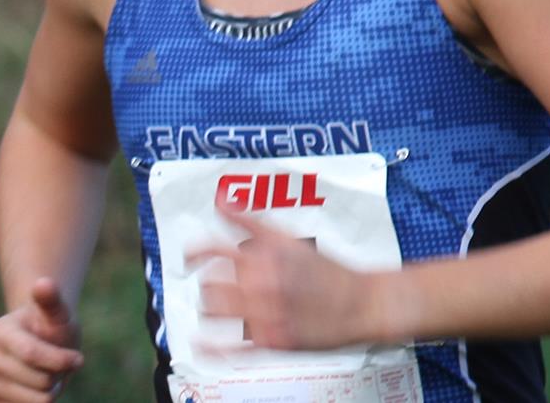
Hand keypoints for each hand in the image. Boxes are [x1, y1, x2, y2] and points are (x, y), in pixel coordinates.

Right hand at [0, 277, 83, 401]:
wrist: (40, 347)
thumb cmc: (51, 329)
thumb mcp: (58, 314)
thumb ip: (52, 300)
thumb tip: (43, 282)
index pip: (32, 353)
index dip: (61, 359)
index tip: (78, 359)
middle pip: (37, 380)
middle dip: (57, 375)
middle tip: (56, 365)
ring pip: (35, 401)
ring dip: (50, 392)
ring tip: (46, 376)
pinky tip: (35, 390)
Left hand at [189, 202, 386, 350]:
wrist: (360, 303)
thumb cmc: (329, 271)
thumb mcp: (290, 239)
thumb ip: (252, 223)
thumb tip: (222, 202)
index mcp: (264, 254)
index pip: (214, 248)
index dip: (195, 252)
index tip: (189, 258)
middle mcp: (261, 281)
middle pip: (210, 282)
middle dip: (211, 283)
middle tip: (218, 286)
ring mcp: (265, 312)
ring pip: (214, 311)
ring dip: (211, 309)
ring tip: (218, 309)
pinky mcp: (271, 340)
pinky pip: (229, 346)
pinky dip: (210, 347)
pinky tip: (202, 344)